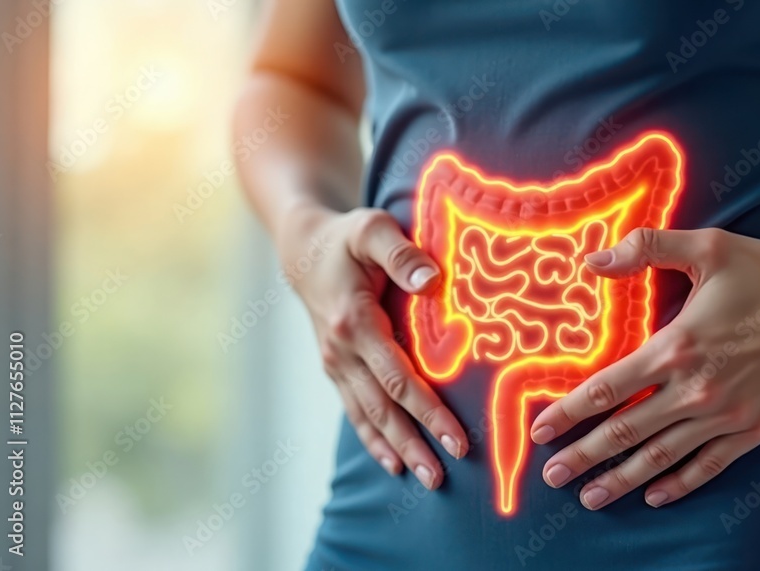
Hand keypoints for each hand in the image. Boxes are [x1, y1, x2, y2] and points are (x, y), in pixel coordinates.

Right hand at [283, 206, 468, 489]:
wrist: (303, 249)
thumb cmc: (347, 238)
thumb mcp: (372, 230)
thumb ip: (401, 253)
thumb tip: (432, 280)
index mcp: (354, 321)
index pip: (398, 377)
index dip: (428, 411)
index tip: (456, 438)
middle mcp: (341, 350)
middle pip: (383, 408)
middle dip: (414, 444)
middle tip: (442, 477)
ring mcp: (336, 363)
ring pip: (368, 416)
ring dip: (396, 450)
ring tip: (426, 479)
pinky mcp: (336, 368)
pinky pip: (355, 411)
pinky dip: (372, 440)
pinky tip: (392, 463)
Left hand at [530, 228, 759, 509]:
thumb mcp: (709, 248)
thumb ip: (648, 248)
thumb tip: (594, 258)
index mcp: (676, 347)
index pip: (606, 389)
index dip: (568, 412)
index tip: (539, 430)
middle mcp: (694, 390)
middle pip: (624, 432)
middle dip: (582, 456)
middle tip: (551, 476)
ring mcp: (724, 416)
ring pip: (660, 456)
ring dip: (620, 479)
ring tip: (590, 497)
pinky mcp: (752, 431)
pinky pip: (707, 465)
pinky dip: (678, 483)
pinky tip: (655, 495)